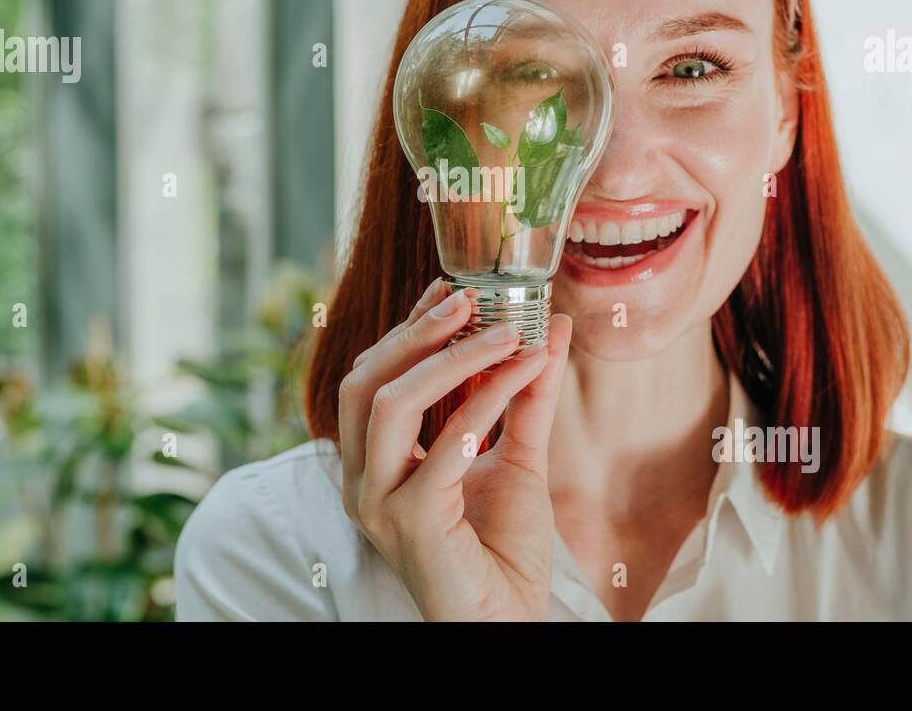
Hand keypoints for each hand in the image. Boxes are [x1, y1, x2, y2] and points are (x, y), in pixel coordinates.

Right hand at [338, 278, 571, 620]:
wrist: (509, 621)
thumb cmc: (504, 549)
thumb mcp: (518, 455)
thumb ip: (525, 393)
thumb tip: (549, 326)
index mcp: (372, 463)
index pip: (371, 379)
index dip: (406, 330)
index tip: (450, 291)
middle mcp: (361, 480)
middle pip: (364, 383)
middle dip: (414, 333)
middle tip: (468, 299)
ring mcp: (377, 501)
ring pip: (390, 403)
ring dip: (451, 358)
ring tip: (504, 330)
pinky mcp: (408, 520)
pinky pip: (447, 441)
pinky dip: (488, 397)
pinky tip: (524, 371)